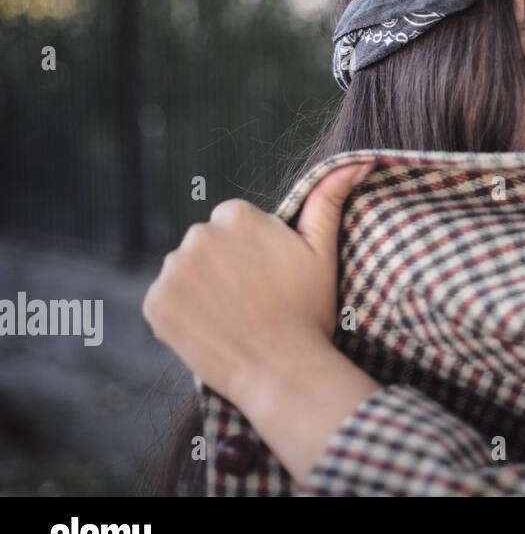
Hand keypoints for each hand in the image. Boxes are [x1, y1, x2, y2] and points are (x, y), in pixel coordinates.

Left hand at [142, 162, 374, 407]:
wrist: (283, 370)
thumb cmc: (309, 310)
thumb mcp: (323, 251)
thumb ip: (328, 200)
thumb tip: (359, 163)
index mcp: (237, 215)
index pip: (234, 223)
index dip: (253, 252)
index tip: (268, 277)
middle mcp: (198, 234)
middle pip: (207, 244)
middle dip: (224, 265)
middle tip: (253, 299)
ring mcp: (174, 271)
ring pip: (185, 271)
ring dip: (201, 289)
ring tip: (233, 316)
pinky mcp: (156, 304)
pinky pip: (164, 301)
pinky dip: (181, 314)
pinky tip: (210, 329)